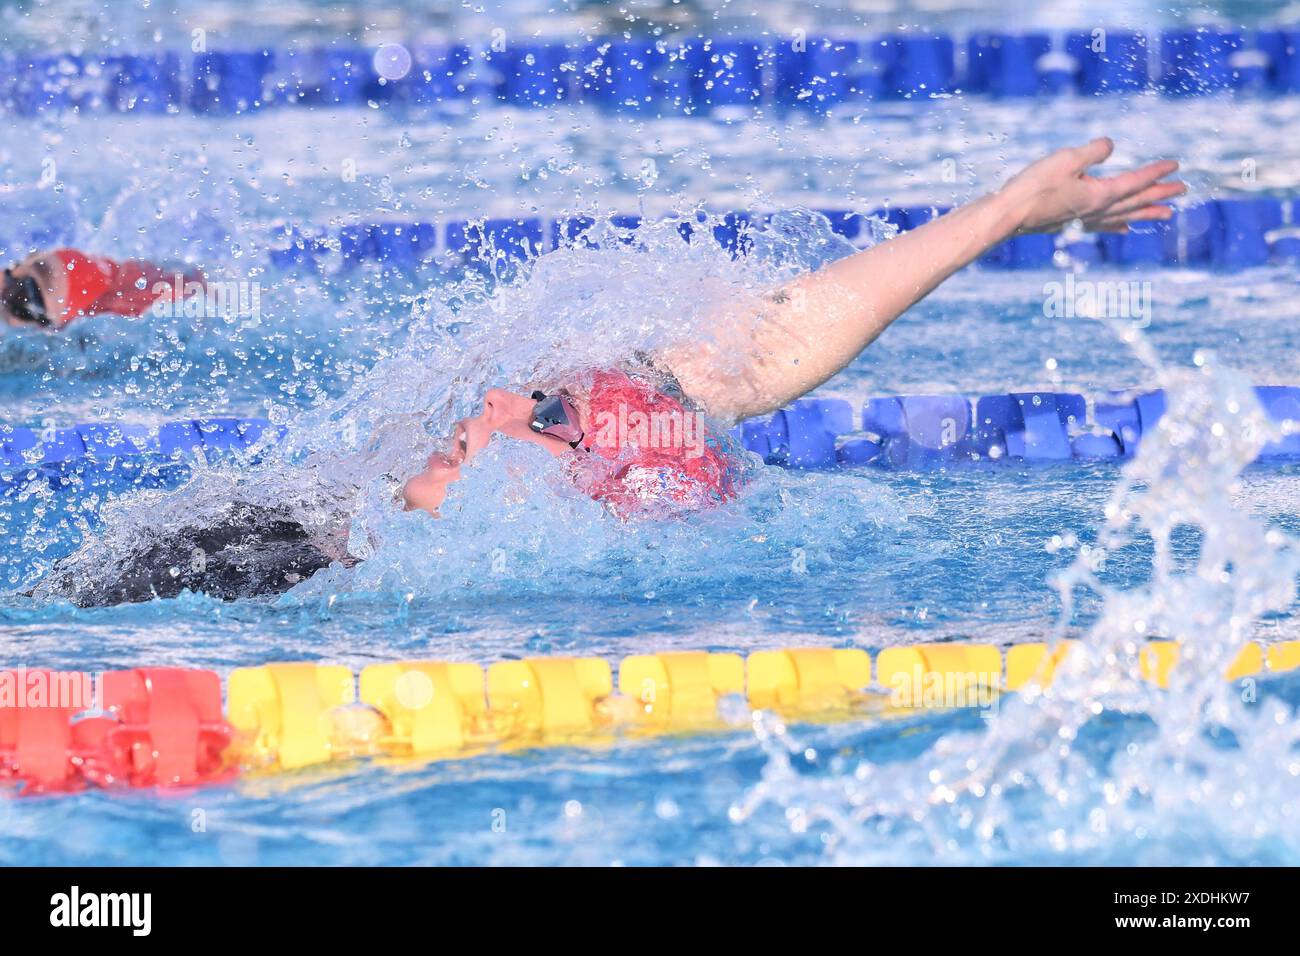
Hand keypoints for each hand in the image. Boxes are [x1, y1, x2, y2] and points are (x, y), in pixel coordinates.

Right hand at [999, 138, 1185, 234]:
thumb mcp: (1066, 158)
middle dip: (1160, 195)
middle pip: (1136, 201)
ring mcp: (1085, 219)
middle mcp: (1098, 210)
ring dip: (1147, 213)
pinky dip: (1119, 226)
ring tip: (1167, 214)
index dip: (1156, 172)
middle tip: (1183, 191)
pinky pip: (1104, 225)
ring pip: (1125, 216)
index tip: (1175, 165)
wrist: (1008, 215)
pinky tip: (1125, 228)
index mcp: (1101, 194)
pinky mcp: (1071, 223)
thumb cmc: (1033, 186)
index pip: (1136, 181)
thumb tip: (1111, 145)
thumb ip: (1093, 151)